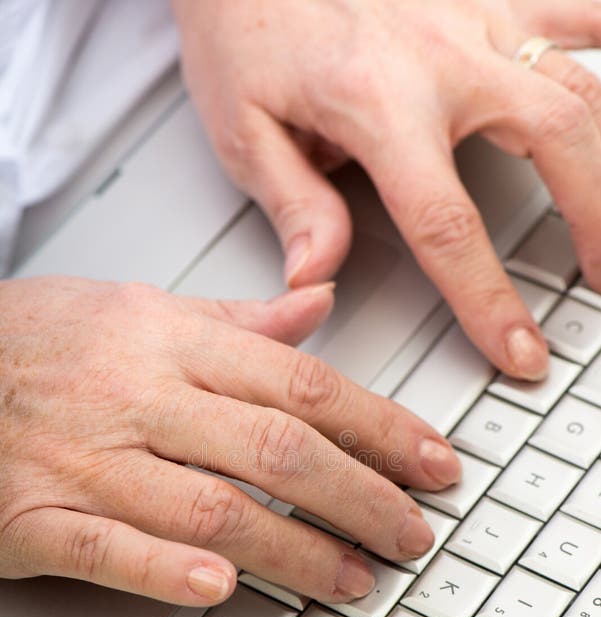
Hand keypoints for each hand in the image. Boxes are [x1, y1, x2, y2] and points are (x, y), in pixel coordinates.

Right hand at [0, 277, 460, 605]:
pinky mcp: (34, 518)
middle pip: (277, 449)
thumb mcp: (136, 307)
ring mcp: (85, 460)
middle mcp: (137, 397)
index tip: (432, 462)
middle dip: (361, 497)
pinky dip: (168, 570)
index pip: (302, 383)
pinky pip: (107, 548)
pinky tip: (223, 588)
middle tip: (412, 533)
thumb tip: (319, 306)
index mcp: (168, 340)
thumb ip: (236, 319)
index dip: (380, 428)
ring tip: (353, 578)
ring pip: (210, 506)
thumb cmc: (35, 339)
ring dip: (295, 550)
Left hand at [173, 0, 600, 379]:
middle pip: (558, 143)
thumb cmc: (244, 23)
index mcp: (378, 104)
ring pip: (582, 81)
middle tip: (597, 283)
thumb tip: (317, 277)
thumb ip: (294, 204)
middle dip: (594, 224)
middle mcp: (444, 56)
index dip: (489, 299)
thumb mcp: (243, 127)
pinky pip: (576, 10)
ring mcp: (479, 15)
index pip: (448, 225)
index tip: (517, 349)